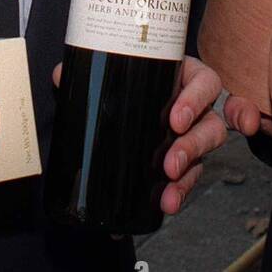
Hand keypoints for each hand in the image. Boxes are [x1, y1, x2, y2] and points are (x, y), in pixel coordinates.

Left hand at [51, 56, 226, 216]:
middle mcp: (197, 107)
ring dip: (190, 172)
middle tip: (170, 163)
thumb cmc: (132, 77)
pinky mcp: (186, 159)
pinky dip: (181, 190)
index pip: (205, 83)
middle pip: (211, 125)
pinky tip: (167, 203)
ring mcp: (194, 134)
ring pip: (204, 154)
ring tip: (169, 186)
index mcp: (185, 77)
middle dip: (193, 146)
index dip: (196, 100)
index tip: (175, 118)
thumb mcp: (117, 69)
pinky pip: (190, 176)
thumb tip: (60, 75)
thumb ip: (91, 68)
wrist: (128, 96)